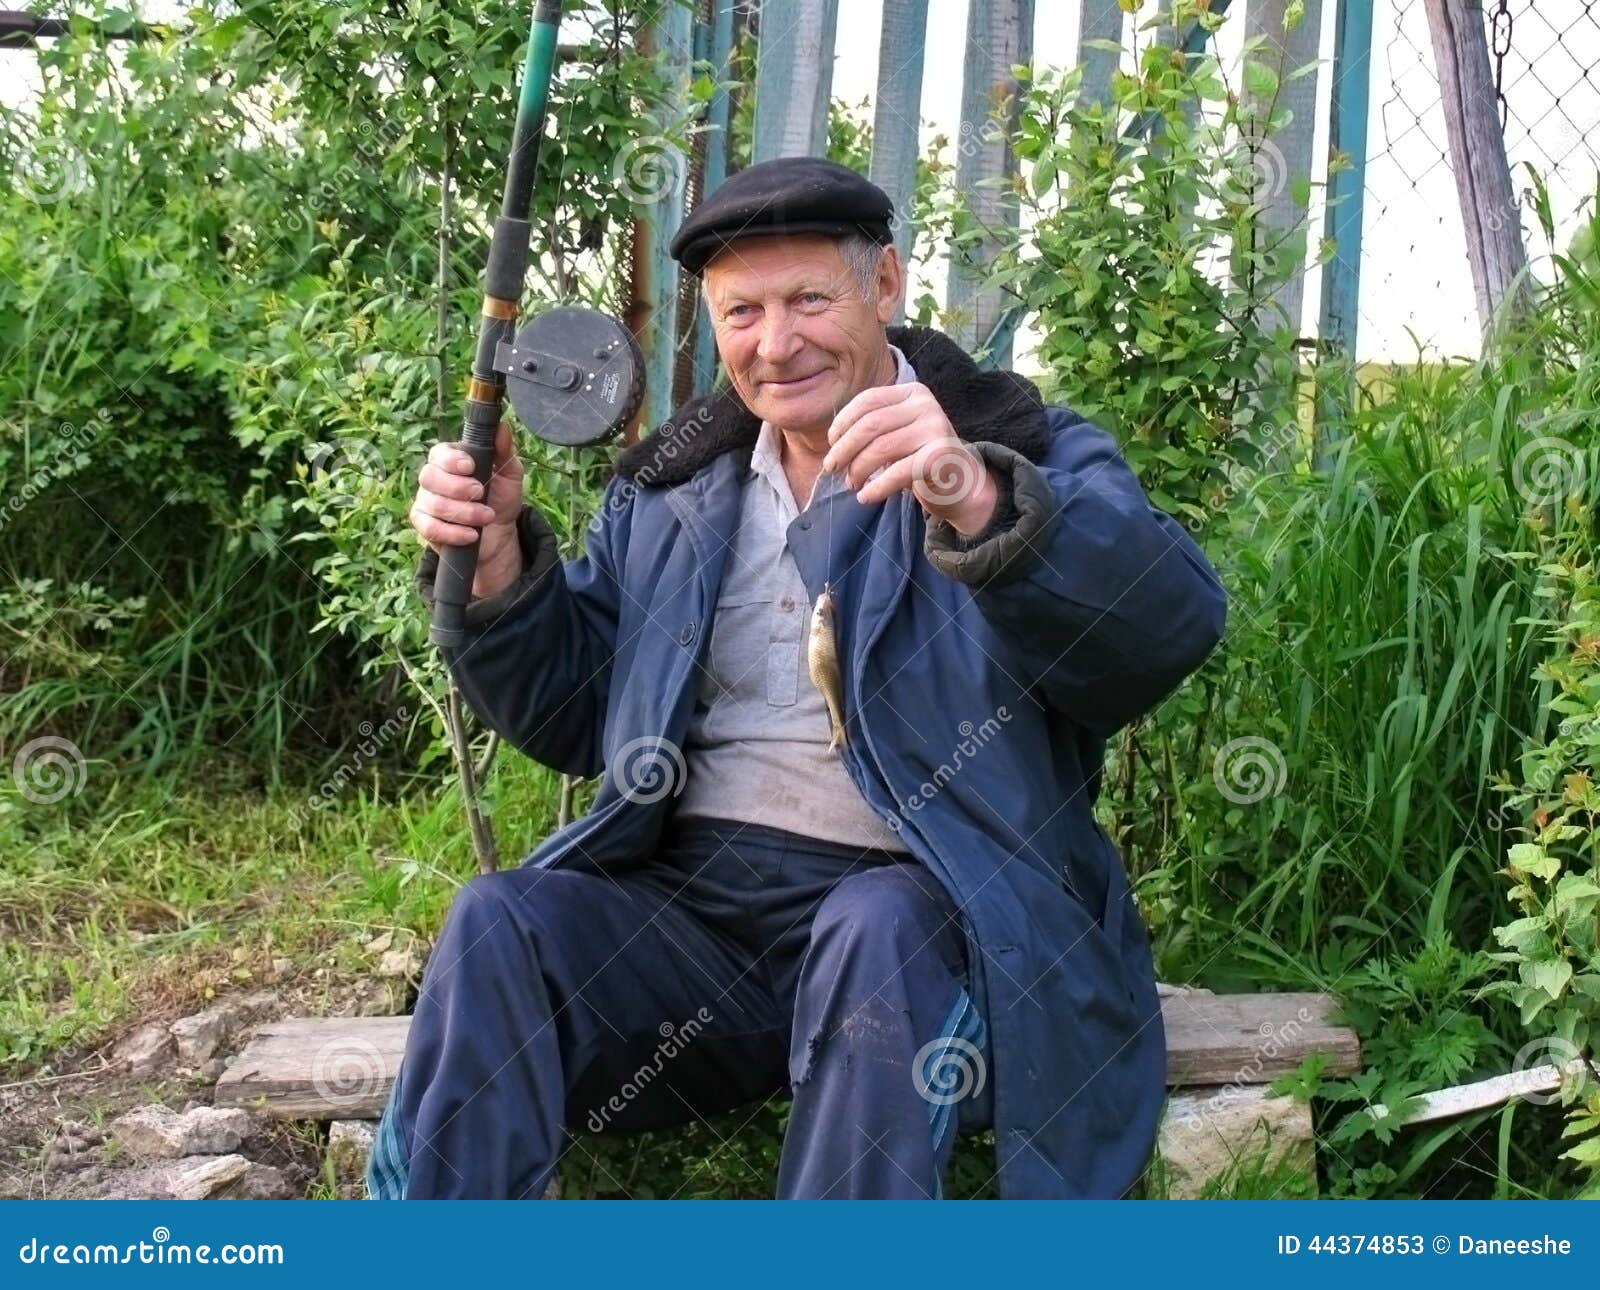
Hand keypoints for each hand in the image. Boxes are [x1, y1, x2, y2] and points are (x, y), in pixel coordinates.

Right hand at [410, 421, 525, 598]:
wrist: (500, 534)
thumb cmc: (501, 499)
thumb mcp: (509, 475)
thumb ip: (505, 451)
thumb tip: (502, 426)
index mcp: (450, 459)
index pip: (440, 453)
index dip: (452, 460)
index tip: (470, 467)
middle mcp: (433, 477)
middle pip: (430, 476)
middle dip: (457, 487)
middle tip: (480, 494)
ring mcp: (425, 501)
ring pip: (433, 503)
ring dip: (464, 512)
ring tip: (487, 517)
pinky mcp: (424, 525)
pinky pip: (429, 527)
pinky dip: (453, 533)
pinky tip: (471, 535)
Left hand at [822, 383, 997, 535]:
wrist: (961, 483)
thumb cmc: (920, 457)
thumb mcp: (897, 433)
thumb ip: (871, 428)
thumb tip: (833, 444)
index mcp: (913, 393)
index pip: (869, 400)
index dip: (843, 422)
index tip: (831, 444)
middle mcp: (926, 405)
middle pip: (870, 424)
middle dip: (844, 449)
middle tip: (832, 468)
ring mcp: (936, 428)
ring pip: (880, 448)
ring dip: (857, 469)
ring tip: (851, 484)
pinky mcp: (939, 456)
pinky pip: (897, 472)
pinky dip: (876, 488)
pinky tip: (865, 497)